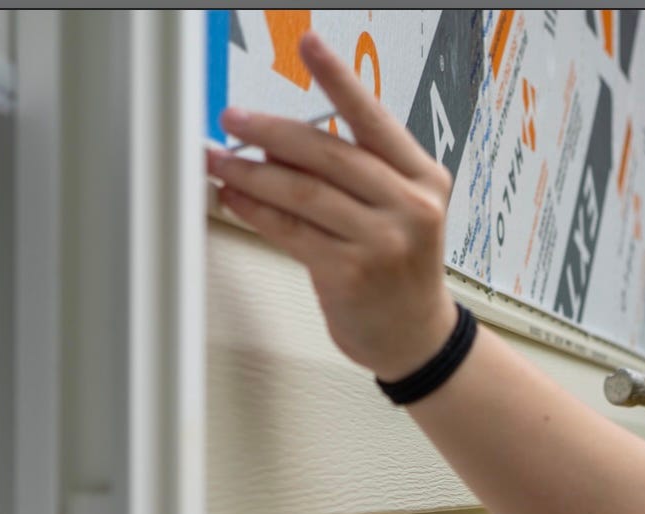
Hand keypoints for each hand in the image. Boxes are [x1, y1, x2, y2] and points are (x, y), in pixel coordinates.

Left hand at [205, 31, 457, 380]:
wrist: (416, 336)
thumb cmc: (400, 270)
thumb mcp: (395, 210)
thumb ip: (351, 175)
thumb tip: (277, 140)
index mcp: (423, 179)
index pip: (374, 120)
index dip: (338, 80)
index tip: (310, 46)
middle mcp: (409, 206)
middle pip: (329, 154)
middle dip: (271, 131)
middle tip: (234, 119)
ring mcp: (382, 241)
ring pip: (303, 192)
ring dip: (251, 172)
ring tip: (220, 160)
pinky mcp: (350, 273)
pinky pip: (290, 231)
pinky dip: (256, 211)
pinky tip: (235, 198)